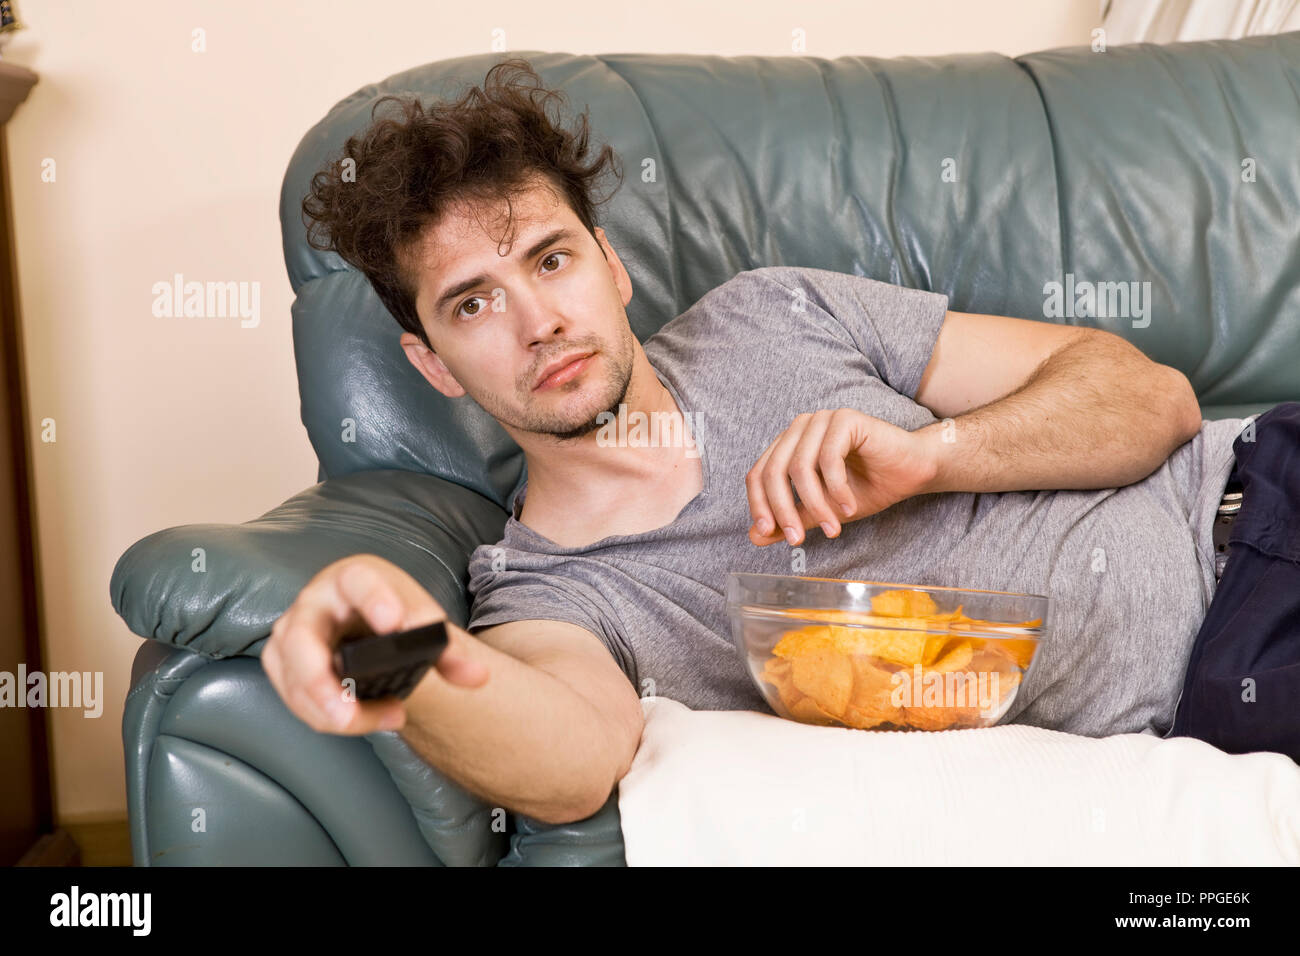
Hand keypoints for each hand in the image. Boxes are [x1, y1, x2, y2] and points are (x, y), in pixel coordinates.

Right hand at [262, 553, 488, 734]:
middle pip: (302, 638)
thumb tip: (476, 676)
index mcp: (353, 578)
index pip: (358, 580)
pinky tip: (364, 721)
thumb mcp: (423, 624)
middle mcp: (315, 602)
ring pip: (295, 677)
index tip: (395, 624)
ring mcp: (292, 634)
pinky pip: (294, 698)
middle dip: (321, 681)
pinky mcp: (284, 665)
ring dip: (330, 710)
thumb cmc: (395, 617)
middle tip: (348, 713)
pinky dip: (326, 717)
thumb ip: (451, 651)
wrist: (371, 627)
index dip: (375, 598)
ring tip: (387, 719)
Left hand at [746, 408, 937, 546]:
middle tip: (797, 540)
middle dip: (783, 510)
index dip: (759, 505)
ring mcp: (822, 420)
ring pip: (800, 467)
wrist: (912, 471)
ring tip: (833, 528)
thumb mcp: (822, 509)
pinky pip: (829, 459)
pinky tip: (849, 507)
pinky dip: (836, 489)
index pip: (758, 474)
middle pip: (773, 471)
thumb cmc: (868, 486)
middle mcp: (800, 428)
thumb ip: (791, 517)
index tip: (767, 534)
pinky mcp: (845, 419)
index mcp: (789, 445)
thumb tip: (754, 537)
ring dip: (815, 504)